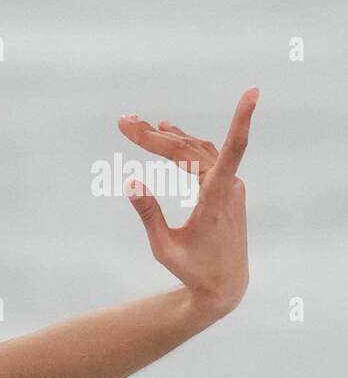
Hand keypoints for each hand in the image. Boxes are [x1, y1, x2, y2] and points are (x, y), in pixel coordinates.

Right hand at [116, 87, 257, 318]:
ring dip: (168, 138)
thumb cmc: (193, 269)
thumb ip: (149, 215)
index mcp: (216, 200)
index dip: (241, 121)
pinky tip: (168, 134)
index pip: (233, 151)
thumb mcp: (163, 247)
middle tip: (123, 122)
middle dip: (154, 136)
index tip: (253, 94)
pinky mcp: (226, 188)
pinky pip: (205, 158)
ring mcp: (229, 186)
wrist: (225, 284)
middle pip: (190, 149)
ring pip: (197, 151)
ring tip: (138, 125)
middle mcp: (227, 187)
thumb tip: (131, 181)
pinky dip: (184, 146)